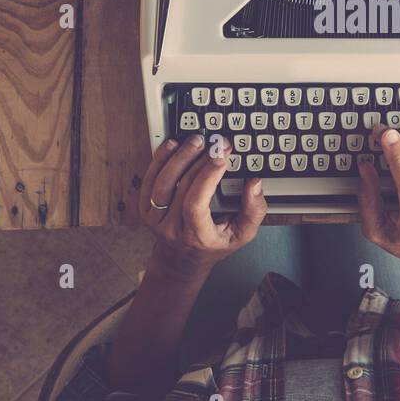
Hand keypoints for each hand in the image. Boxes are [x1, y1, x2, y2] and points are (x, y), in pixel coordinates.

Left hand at [138, 135, 266, 278]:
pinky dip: (160, 159)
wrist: (182, 259)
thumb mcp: (242, 234)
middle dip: (199, 160)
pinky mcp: (145, 208)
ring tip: (196, 141)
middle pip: (180, 187)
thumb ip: (254, 211)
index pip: (195, 204)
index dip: (207, 178)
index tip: (221, 158)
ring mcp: (155, 218)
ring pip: (162, 181)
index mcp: (196, 236)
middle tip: (214, 144)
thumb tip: (254, 183)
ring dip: (180, 156)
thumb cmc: (213, 244)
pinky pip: (149, 180)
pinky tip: (173, 145)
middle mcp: (172, 228)